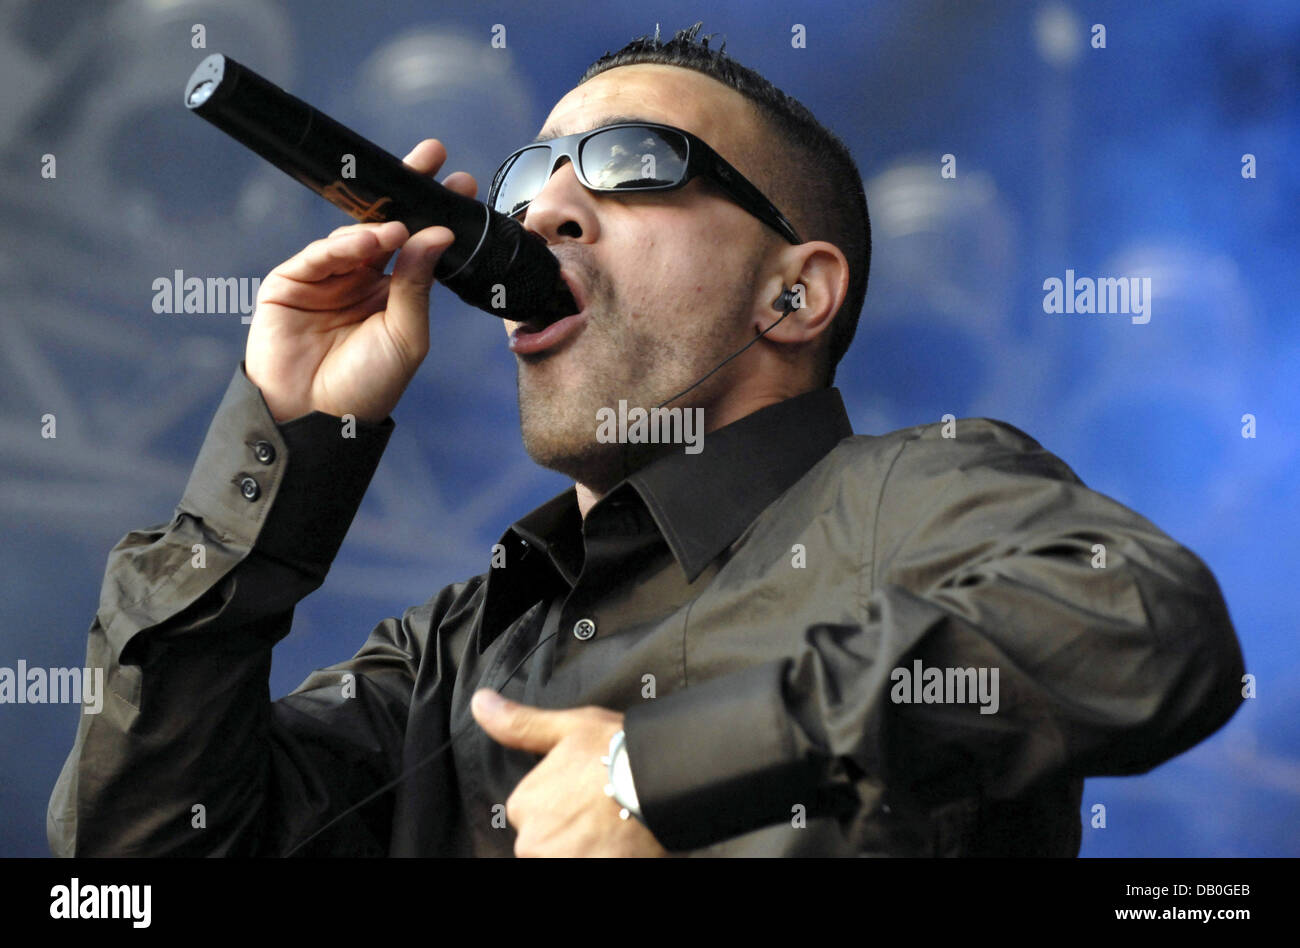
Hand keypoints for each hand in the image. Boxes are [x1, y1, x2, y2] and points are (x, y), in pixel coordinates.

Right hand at [245, 139, 477, 422]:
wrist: (316, 420)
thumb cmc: (368, 387)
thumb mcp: (406, 335)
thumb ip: (417, 283)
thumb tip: (437, 234)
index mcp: (393, 292)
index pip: (417, 242)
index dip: (435, 212)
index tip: (461, 183)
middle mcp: (361, 278)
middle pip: (385, 223)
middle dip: (407, 190)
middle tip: (431, 158)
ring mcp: (326, 277)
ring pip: (354, 235)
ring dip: (378, 225)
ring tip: (401, 225)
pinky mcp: (291, 282)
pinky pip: (320, 254)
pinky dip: (345, 244)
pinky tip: (371, 241)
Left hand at [471, 689, 670, 856]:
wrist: (663, 779)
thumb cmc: (617, 750)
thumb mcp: (567, 729)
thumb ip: (519, 724)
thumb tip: (480, 703)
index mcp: (524, 805)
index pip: (536, 816)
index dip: (566, 805)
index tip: (589, 796)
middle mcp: (532, 842)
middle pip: (549, 844)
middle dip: (574, 834)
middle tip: (605, 813)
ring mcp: (559, 863)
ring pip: (566, 856)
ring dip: (587, 850)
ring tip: (615, 831)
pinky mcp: (590, 872)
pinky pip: (590, 865)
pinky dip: (603, 857)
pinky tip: (618, 847)